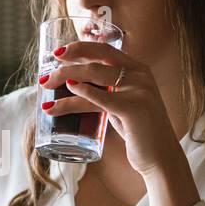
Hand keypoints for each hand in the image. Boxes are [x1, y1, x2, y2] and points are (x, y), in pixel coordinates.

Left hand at [39, 40, 179, 177]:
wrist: (161, 158)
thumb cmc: (138, 132)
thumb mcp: (123, 104)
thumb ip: (108, 92)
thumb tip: (74, 85)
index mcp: (138, 69)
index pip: (104, 51)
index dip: (79, 48)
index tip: (57, 54)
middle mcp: (140, 75)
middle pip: (95, 62)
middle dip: (65, 66)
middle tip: (43, 78)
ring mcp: (139, 90)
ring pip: (94, 77)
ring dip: (64, 80)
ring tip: (45, 90)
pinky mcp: (134, 109)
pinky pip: (103, 98)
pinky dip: (83, 93)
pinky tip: (68, 91)